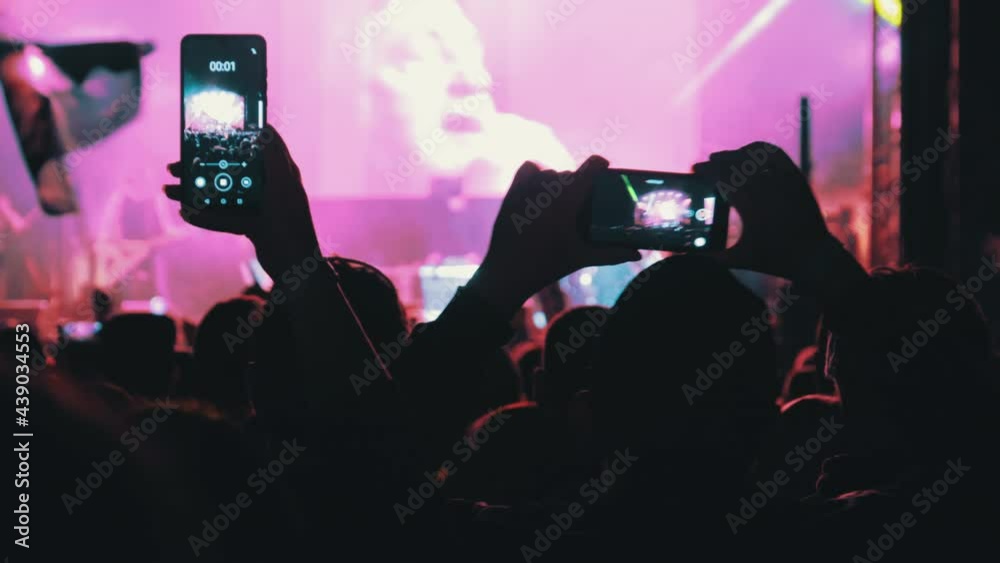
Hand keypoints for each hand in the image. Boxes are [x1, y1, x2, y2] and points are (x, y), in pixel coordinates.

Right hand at [164, 125, 318, 273]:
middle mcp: (271, 186)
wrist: (296, 271)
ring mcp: (261, 206)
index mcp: (281, 173)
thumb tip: (265, 130)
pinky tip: (185, 213)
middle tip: (174, 165)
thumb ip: (273, 161)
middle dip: (202, 166)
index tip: (209, 126)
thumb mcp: (282, 190)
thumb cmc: (292, 229)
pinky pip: (225, 217)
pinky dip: (206, 216)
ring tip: (170, 190)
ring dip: (197, 191)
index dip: (237, 133)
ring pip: (224, 192)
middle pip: (231, 168)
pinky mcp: (254, 226)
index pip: (259, 144)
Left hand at [469, 156, 639, 315]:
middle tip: (582, 203)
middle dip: (579, 185)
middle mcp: (547, 190)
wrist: (507, 273)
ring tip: (561, 201)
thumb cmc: (547, 266)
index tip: (605, 167)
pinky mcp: (512, 192)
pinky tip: (540, 188)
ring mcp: (527, 189)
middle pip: (570, 174)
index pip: (590, 167)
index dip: (600, 163)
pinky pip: (528, 169)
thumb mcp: (581, 258)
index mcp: (567, 202)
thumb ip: (612, 254)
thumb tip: (638, 254)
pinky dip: (536, 174)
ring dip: (558, 182)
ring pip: (550, 173)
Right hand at [693, 142, 830, 278]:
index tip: (695, 169)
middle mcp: (767, 189)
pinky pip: (775, 154)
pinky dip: (759, 149)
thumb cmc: (775, 259)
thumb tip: (689, 257)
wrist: (813, 256)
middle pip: (735, 164)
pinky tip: (748, 153)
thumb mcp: (740, 259)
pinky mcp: (795, 177)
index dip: (706, 171)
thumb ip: (712, 257)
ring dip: (735, 154)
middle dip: (716, 161)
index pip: (722, 178)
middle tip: (705, 164)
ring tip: (723, 157)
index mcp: (750, 207)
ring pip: (753, 156)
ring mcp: (783, 181)